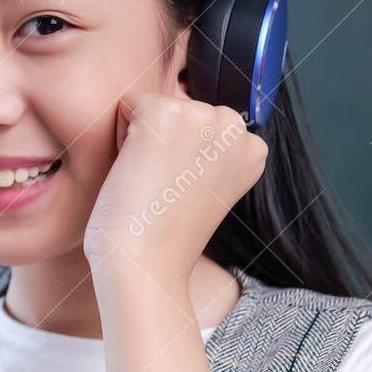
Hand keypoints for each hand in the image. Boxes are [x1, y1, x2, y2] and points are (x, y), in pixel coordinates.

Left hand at [83, 91, 267, 287]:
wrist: (145, 265)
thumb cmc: (164, 239)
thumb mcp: (206, 190)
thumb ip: (209, 155)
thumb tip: (188, 129)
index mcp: (252, 148)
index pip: (202, 126)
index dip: (179, 158)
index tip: (180, 192)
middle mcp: (235, 126)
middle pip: (178, 110)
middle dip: (161, 143)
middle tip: (162, 189)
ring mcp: (202, 116)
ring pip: (153, 107)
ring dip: (141, 141)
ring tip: (151, 183)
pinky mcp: (163, 113)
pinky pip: (127, 105)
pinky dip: (119, 137)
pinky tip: (134, 171)